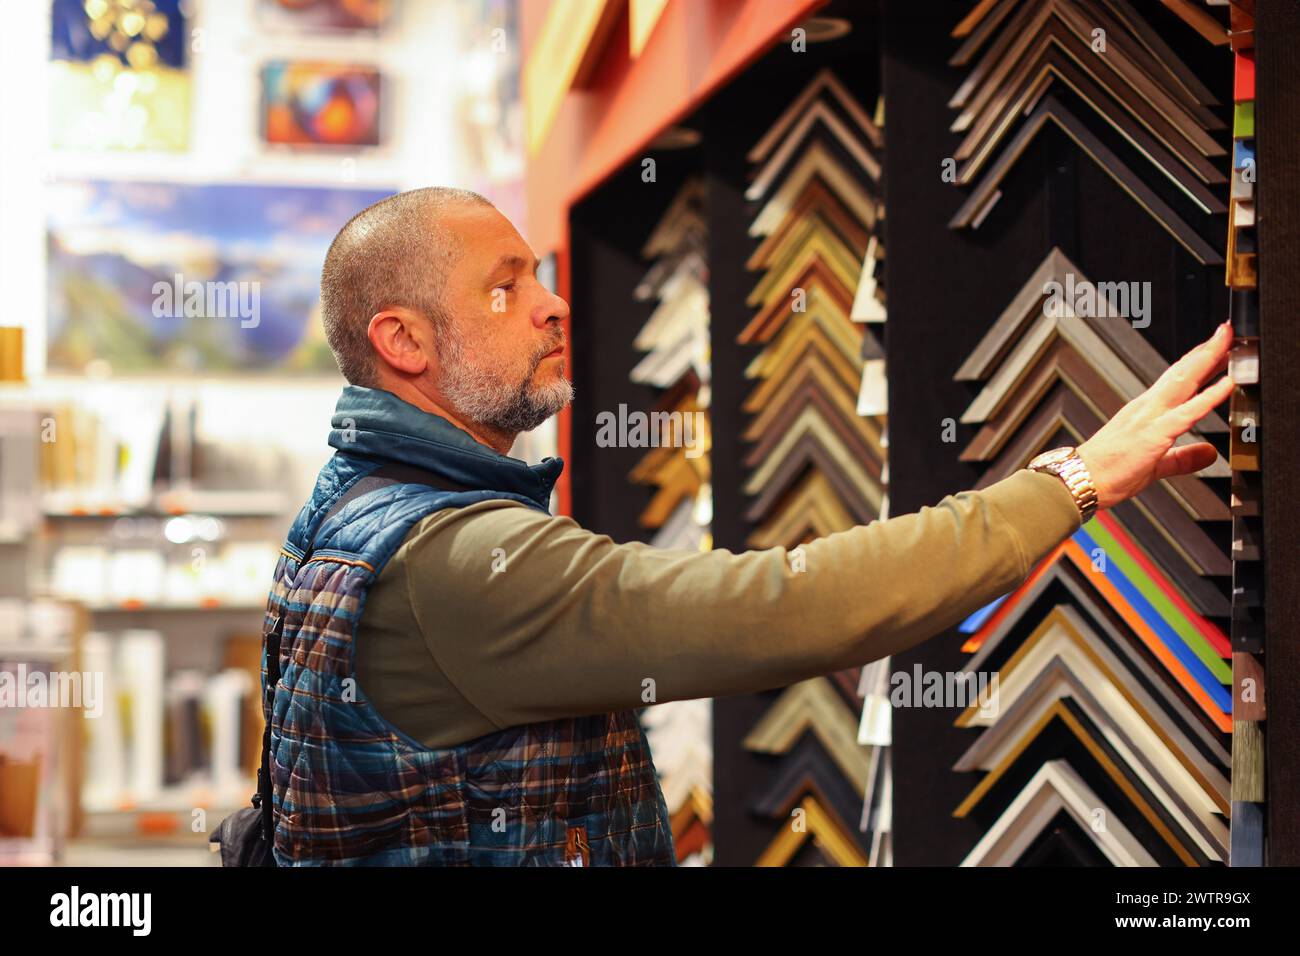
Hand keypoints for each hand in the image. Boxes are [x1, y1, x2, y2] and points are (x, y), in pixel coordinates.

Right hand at [1076, 321, 1234, 510]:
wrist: (1079, 480)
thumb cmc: (1106, 473)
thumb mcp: (1155, 466)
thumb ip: (1184, 458)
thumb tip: (1209, 452)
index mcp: (1144, 412)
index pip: (1175, 380)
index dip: (1197, 362)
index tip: (1216, 348)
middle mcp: (1146, 408)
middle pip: (1181, 372)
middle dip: (1205, 350)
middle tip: (1226, 331)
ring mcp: (1149, 418)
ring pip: (1183, 381)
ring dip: (1207, 359)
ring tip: (1227, 342)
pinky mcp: (1154, 434)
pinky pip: (1187, 412)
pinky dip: (1209, 396)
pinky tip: (1227, 384)